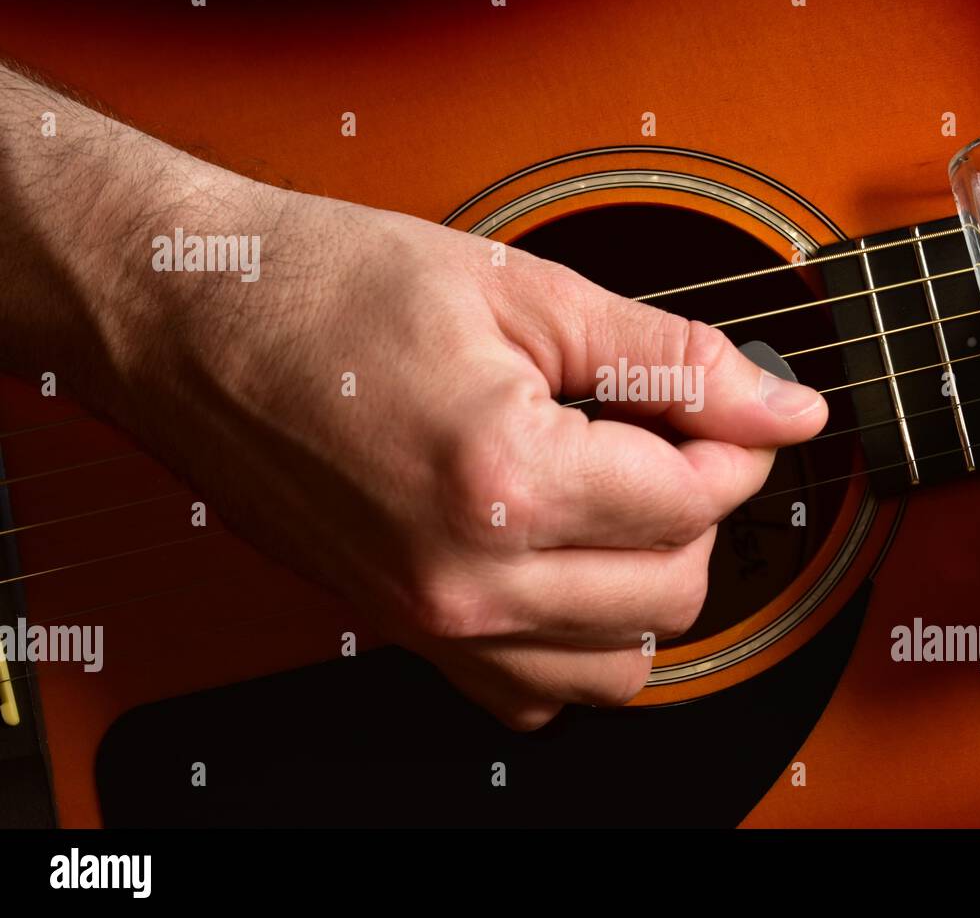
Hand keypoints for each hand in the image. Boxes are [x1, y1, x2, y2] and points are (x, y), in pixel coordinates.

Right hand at [0, 67, 827, 728]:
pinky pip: (537, 693)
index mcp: (503, 480)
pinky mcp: (408, 635)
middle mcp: (467, 577)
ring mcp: (432, 622)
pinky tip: (560, 557)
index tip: (730, 407)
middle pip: (673, 592)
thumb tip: (778, 405)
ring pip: (619, 665)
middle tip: (666, 436)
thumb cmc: (330, 288)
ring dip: (647, 582)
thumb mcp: (526, 293)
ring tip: (614, 497)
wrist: (199, 320)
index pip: (693, 501)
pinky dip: (576, 638)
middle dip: (699, 509)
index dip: (737, 442)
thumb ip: (671, 359)